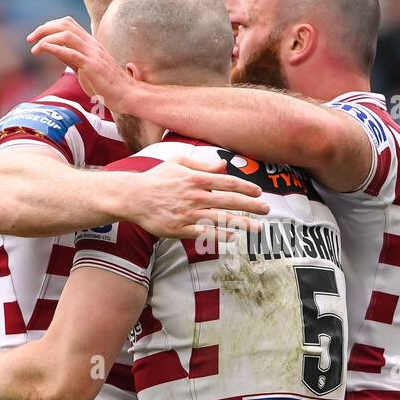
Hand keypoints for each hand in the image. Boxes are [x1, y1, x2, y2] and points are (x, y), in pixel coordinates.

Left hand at [28, 16, 129, 111]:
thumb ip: (73, 58)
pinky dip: (54, 48)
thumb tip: (56, 51)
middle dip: (44, 29)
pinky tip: (43, 49)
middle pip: (65, 24)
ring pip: (66, 35)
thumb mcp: (86, 68)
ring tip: (34, 48)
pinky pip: (70, 53)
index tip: (37, 36)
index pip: (69, 24)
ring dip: (46, 38)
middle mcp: (92, 44)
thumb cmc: (108, 85)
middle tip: (30, 39)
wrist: (127, 95)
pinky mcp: (92, 66)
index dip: (50, 26)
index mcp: (91, 43)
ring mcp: (93, 54)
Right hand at [127, 157, 268, 238]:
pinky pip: (205, 234)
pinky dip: (220, 235)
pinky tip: (233, 236)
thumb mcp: (178, 163)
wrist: (133, 197)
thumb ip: (203, 166)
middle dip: (251, 206)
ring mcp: (188, 214)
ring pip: (221, 220)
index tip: (258, 192)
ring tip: (257, 228)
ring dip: (242, 224)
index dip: (246, 187)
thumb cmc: (156, 179)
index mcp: (196, 179)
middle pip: (229, 201)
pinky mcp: (180, 229)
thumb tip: (224, 165)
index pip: (228, 182)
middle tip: (266, 210)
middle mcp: (195, 196)